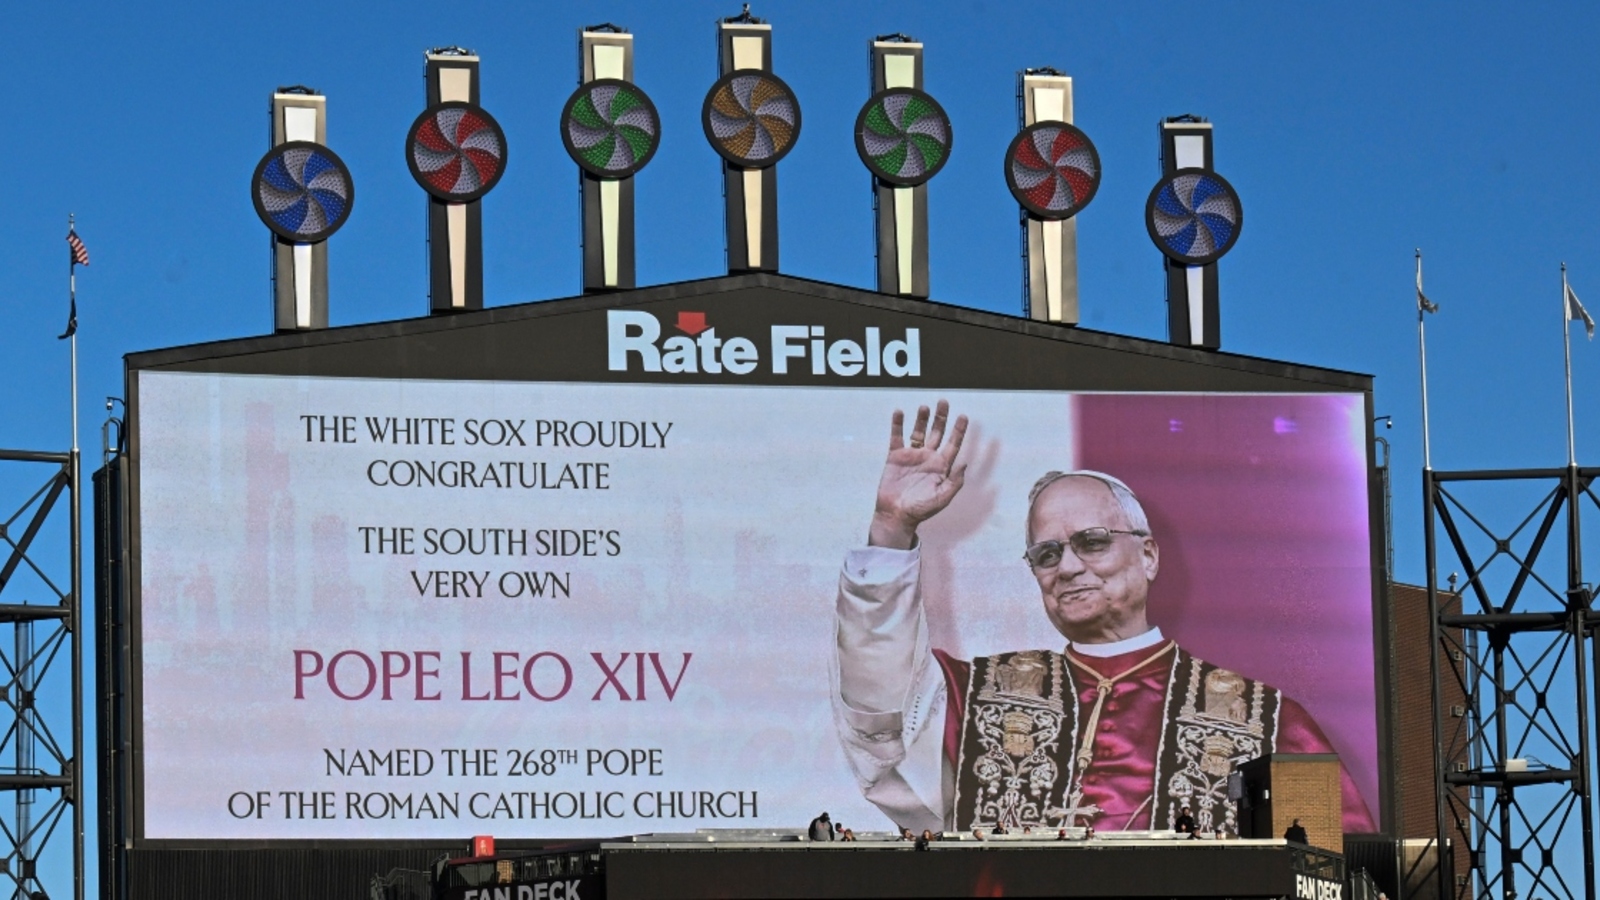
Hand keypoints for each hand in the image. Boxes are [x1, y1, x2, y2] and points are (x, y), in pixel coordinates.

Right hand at [868, 400, 968, 548]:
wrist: (896, 515)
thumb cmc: (921, 510)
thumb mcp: (942, 498)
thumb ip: (954, 481)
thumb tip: (965, 463)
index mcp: (941, 466)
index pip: (953, 444)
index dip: (959, 430)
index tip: (964, 416)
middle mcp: (928, 458)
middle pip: (937, 433)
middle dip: (941, 418)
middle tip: (944, 402)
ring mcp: (911, 456)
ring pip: (918, 432)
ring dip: (922, 419)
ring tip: (924, 407)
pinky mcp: (895, 457)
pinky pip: (897, 437)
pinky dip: (897, 425)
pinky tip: (899, 413)